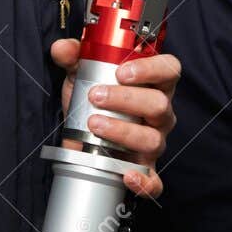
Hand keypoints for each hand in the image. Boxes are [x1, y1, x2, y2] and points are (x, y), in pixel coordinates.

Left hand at [51, 39, 179, 198]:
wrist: (82, 131)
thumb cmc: (94, 97)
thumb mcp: (81, 72)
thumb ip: (74, 56)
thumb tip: (63, 48)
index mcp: (153, 83)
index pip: (169, 69)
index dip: (150, 69)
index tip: (122, 71)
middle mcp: (160, 112)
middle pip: (159, 104)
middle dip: (126, 100)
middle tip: (96, 96)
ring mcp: (155, 140)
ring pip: (153, 139)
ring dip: (122, 132)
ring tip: (94, 124)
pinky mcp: (145, 168)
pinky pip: (154, 181)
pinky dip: (144, 182)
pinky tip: (125, 174)